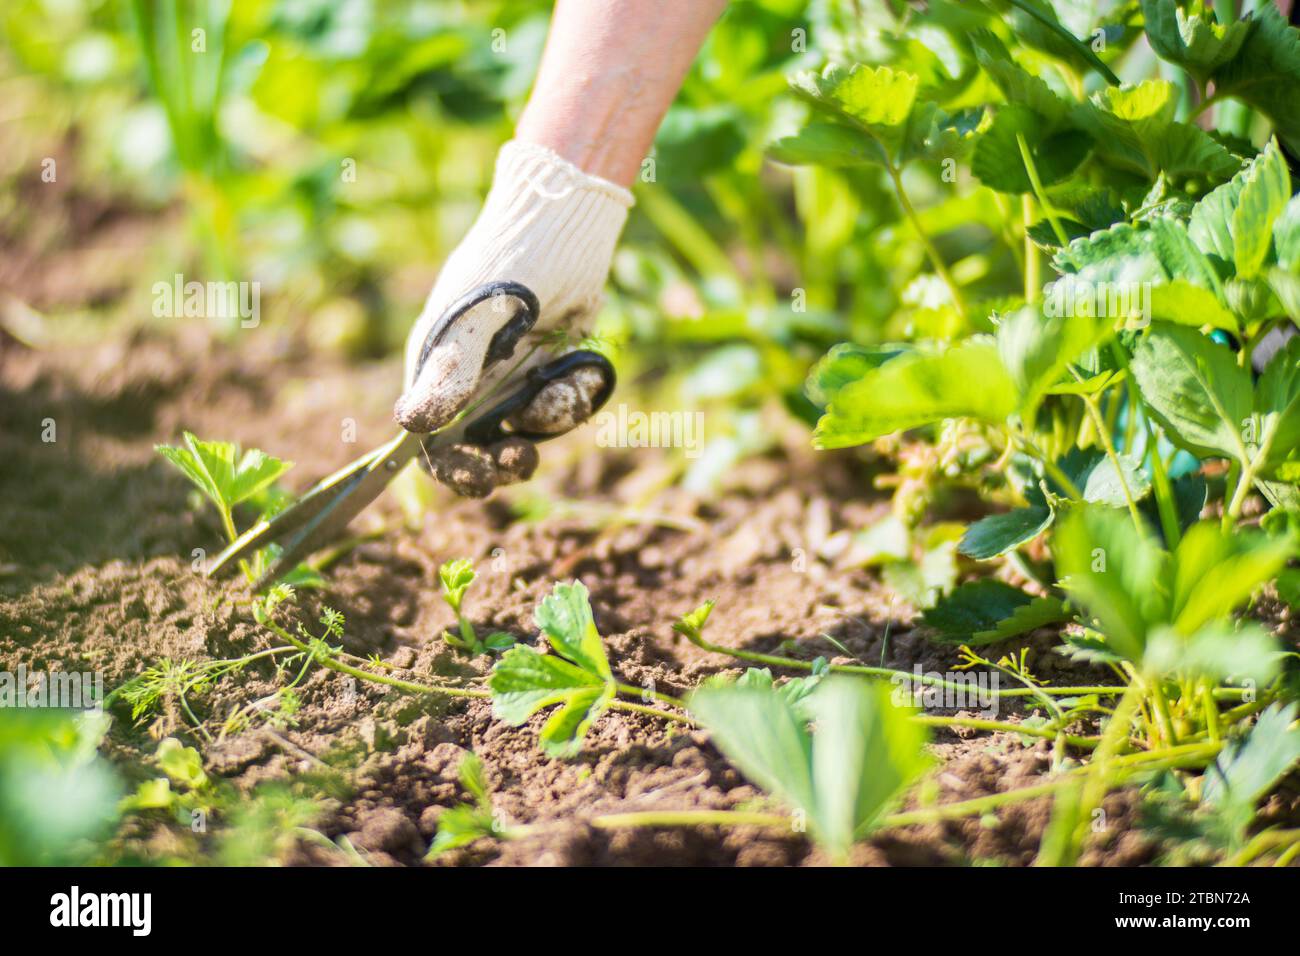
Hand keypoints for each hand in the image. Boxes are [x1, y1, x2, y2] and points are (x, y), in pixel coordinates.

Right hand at [395, 140, 630, 495]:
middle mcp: (469, 379)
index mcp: (436, 367)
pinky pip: (559, 406)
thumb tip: (413, 426)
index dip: (450, 470)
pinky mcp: (547, 369)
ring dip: (545, 424)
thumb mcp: (481, 314)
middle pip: (477, 451)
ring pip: (525, 433)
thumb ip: (453, 369)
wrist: (567, 220)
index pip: (429, 443)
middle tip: (523, 457)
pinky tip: (580, 367)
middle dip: (501, 463)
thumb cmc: (515, 258)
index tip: (481, 476)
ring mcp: (510, 376)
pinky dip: (572, 396)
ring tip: (560, 389)